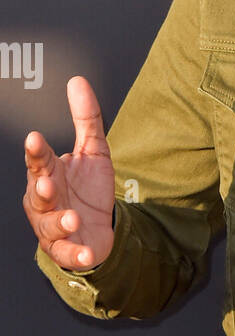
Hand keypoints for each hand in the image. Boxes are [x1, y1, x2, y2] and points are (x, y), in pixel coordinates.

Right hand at [23, 76, 115, 270]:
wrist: (99, 228)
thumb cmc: (88, 189)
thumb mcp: (94, 151)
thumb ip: (86, 118)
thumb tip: (77, 81)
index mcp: (47, 173)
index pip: (39, 160)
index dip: (36, 151)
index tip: (35, 139)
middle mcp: (44, 200)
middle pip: (37, 193)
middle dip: (40, 189)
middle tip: (46, 184)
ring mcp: (52, 226)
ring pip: (49, 224)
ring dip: (59, 221)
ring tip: (73, 218)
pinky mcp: (66, 249)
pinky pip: (68, 253)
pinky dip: (76, 253)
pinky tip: (86, 251)